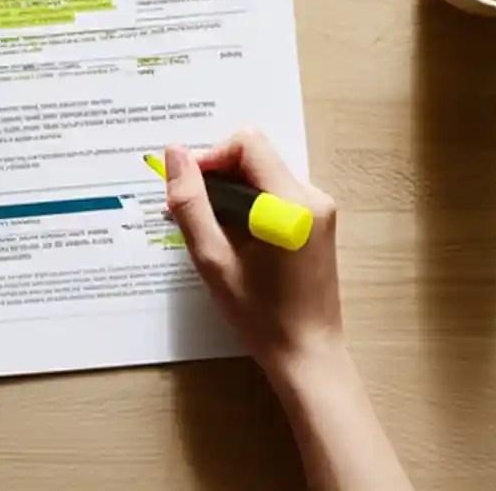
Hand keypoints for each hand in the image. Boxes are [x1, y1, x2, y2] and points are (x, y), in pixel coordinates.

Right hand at [164, 129, 341, 375]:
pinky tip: (233, 240)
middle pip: (255, 156)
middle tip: (190, 213)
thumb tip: (175, 154)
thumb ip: (191, 203)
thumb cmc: (261, 316)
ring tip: (210, 233)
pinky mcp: (318, 222)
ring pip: (263, 175)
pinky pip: (276, 194)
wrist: (307, 353)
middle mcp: (313, 197)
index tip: (187, 188)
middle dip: (217, 176)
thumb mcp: (213, 260)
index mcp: (291, 203)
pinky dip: (249, 206)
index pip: (247, 143)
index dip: (210, 156)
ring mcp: (320, 209)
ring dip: (230, 193)